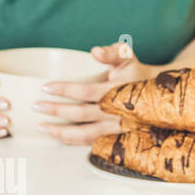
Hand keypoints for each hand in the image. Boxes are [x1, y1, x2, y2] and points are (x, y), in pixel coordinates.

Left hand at [32, 41, 157, 144]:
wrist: (159, 95)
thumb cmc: (135, 71)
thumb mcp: (127, 56)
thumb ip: (112, 52)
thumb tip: (95, 51)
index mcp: (119, 90)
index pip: (86, 91)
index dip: (64, 90)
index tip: (45, 87)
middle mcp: (118, 112)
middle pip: (82, 114)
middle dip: (56, 111)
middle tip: (36, 106)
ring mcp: (118, 128)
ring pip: (86, 135)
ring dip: (61, 132)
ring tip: (41, 127)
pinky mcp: (116, 138)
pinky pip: (92, 143)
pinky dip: (73, 141)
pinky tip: (57, 137)